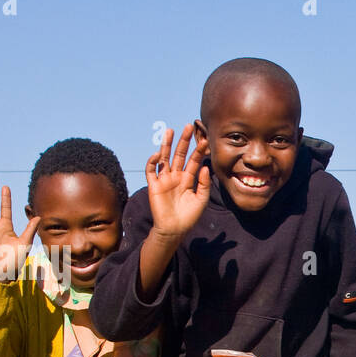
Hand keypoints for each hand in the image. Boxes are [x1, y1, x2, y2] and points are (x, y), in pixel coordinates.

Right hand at [146, 124, 210, 240]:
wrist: (174, 230)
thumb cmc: (189, 217)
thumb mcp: (201, 200)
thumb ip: (204, 184)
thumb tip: (204, 167)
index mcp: (188, 179)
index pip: (194, 161)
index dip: (198, 151)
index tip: (204, 140)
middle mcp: (176, 177)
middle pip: (179, 155)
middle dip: (183, 141)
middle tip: (188, 126)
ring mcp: (164, 180)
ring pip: (164, 158)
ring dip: (166, 145)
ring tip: (170, 131)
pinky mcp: (153, 185)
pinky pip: (151, 170)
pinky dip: (153, 161)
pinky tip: (158, 154)